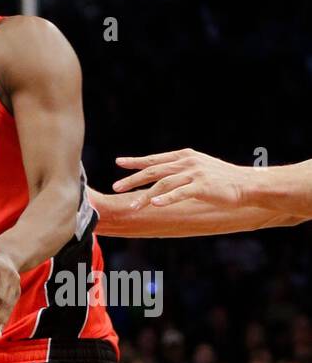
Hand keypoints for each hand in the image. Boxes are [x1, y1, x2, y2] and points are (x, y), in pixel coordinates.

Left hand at [112, 149, 251, 208]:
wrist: (247, 184)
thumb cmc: (221, 180)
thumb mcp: (198, 169)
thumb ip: (179, 170)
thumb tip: (159, 177)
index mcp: (185, 156)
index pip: (155, 159)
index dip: (136, 161)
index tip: (119, 162)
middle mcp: (188, 162)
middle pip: (154, 170)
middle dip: (133, 179)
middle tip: (116, 187)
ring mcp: (195, 174)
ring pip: (163, 184)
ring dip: (145, 195)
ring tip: (132, 206)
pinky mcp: (203, 187)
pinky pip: (180, 193)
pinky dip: (166, 198)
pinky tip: (154, 204)